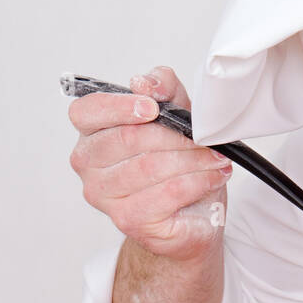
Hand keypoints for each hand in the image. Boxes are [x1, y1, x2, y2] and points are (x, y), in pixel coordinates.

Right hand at [68, 65, 229, 260]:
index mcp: (91, 132)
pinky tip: (213, 176)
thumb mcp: (175, 114)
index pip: (86, 111)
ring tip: (215, 158)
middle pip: (127, 138)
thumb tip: (144, 83)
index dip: (119, 106)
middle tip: (204, 138)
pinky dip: (198, 181)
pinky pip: (167, 193)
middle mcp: (88, 164)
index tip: (153, 107)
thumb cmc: (176, 163)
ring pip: (150, 166)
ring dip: (192, 159)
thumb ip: (161, 87)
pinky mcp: (129, 219)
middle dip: (174, 136)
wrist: (190, 215)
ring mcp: (104, 196)